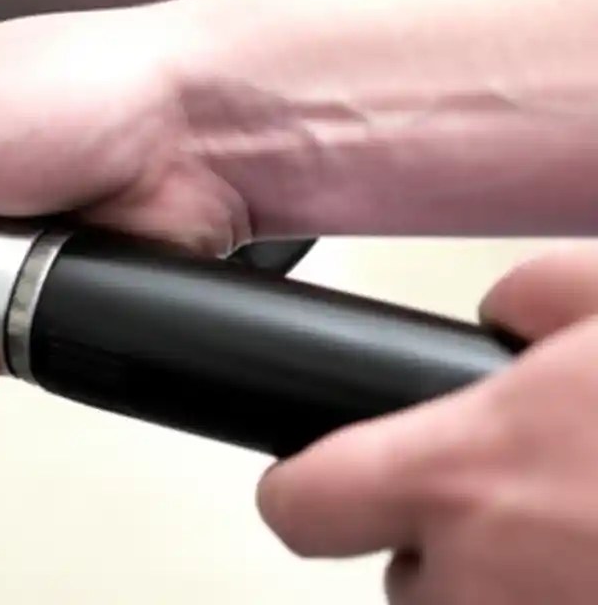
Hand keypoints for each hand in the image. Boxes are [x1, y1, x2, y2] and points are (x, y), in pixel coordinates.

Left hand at [257, 245, 597, 603]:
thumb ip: (544, 291)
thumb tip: (509, 306)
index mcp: (466, 471)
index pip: (300, 507)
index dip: (296, 491)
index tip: (305, 476)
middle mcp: (487, 582)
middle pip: (400, 581)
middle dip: (433, 543)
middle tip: (503, 490)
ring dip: (505, 580)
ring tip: (574, 522)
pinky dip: (561, 591)